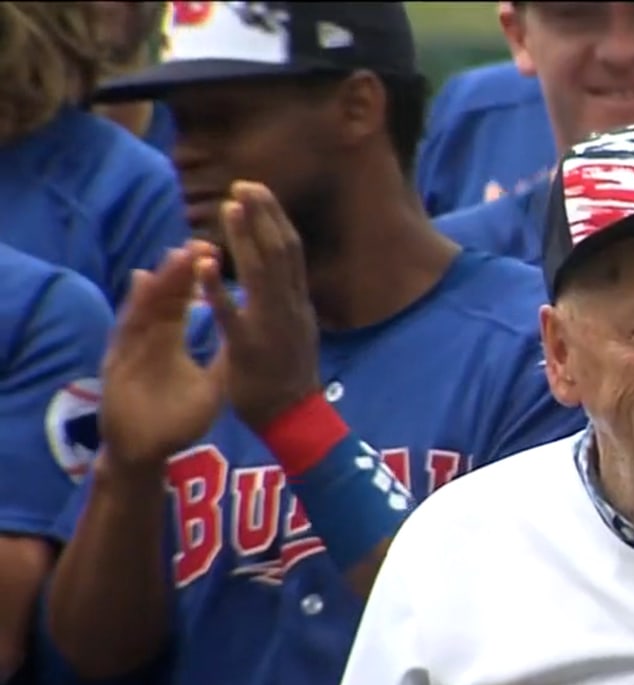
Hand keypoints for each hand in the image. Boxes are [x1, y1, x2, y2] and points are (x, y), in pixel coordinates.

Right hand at [98, 245, 226, 467]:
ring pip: (149, 306)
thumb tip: (243, 337)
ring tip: (179, 254)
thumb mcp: (209, 387)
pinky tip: (143, 282)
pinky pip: (130, 329)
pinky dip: (136, 306)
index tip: (216, 252)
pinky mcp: (118, 361)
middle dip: (183, 269)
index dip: (199, 277)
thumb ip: (222, 361)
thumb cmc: (175, 421)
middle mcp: (149, 337)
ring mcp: (132, 347)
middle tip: (201, 241)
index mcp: (169, 339)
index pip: (185, 300)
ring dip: (164, 279)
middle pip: (167, 296)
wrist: (144, 452)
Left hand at [201, 181, 322, 432]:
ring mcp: (272, 327)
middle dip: (264, 216)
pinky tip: (203, 263)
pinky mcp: (249, 348)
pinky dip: (217, 287)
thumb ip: (286, 302)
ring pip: (262, 274)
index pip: (291, 251)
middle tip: (245, 184)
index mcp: (297, 304)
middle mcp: (290, 309)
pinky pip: (231, 314)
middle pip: (281, 252)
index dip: (275, 219)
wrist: (294, 419)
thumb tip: (281, 275)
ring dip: (246, 237)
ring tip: (231, 207)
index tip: (258, 191)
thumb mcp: (295, 331)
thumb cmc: (287, 377)